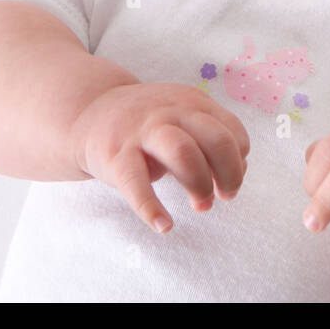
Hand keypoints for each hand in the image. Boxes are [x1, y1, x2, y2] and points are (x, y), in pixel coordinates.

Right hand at [69, 83, 250, 233]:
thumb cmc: (147, 125)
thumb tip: (239, 172)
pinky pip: (136, 183)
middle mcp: (170, 112)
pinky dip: (152, 208)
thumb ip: (211, 141)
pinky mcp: (116, 156)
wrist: (90, 113)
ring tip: (201, 205)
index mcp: (192, 103)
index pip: (232, 130)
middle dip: (229, 173)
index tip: (229, 177)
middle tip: (224, 195)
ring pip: (183, 152)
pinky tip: (164, 225)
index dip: (238, 159)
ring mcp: (142, 132)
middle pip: (216, 139)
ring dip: (200, 184)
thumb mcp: (182, 120)